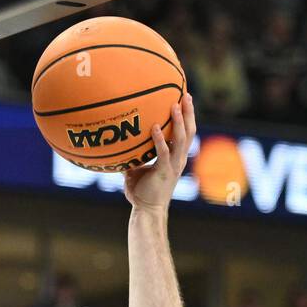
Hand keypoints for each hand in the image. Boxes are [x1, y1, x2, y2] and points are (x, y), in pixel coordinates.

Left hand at [123, 93, 196, 210]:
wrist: (147, 212)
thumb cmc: (141, 193)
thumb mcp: (135, 170)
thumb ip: (132, 156)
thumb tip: (116, 144)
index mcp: (175, 158)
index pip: (185, 133)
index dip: (187, 117)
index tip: (184, 98)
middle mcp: (178, 160)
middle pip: (189, 132)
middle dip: (189, 113)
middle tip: (186, 94)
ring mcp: (173, 166)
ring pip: (181, 140)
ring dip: (179, 122)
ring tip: (176, 104)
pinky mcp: (164, 173)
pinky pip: (164, 153)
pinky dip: (161, 140)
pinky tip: (156, 128)